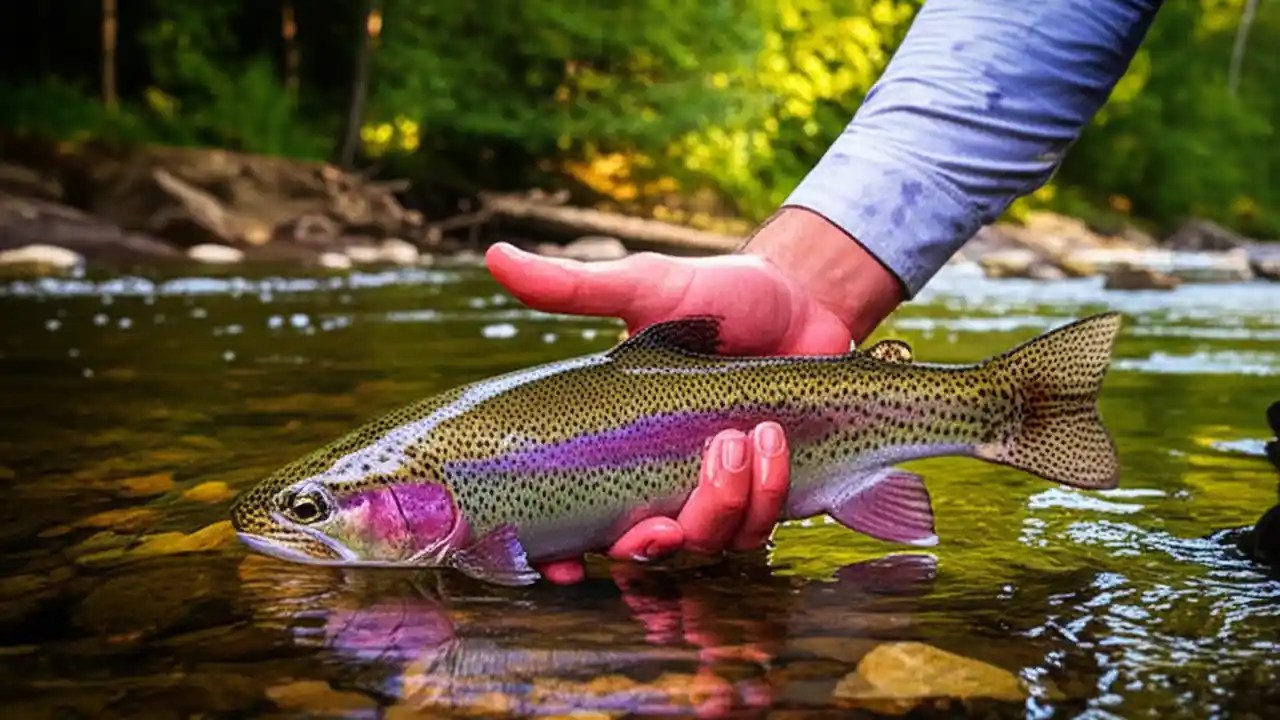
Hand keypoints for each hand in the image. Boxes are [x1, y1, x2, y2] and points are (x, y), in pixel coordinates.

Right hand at [485, 207, 903, 581]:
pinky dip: (766, 492)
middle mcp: (663, 475)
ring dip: (721, 503)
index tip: (562, 567)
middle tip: (664, 523)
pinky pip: (760, 525)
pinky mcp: (770, 490)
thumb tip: (495, 257)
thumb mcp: (646, 287)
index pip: (577, 515)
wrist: (803, 295)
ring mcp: (718, 488)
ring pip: (707, 541)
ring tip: (738, 438)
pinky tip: (771, 439)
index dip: (560, 554)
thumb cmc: (718, 293)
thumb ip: (574, 287)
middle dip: (650, 546)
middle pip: (643, 547)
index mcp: (618, 441)